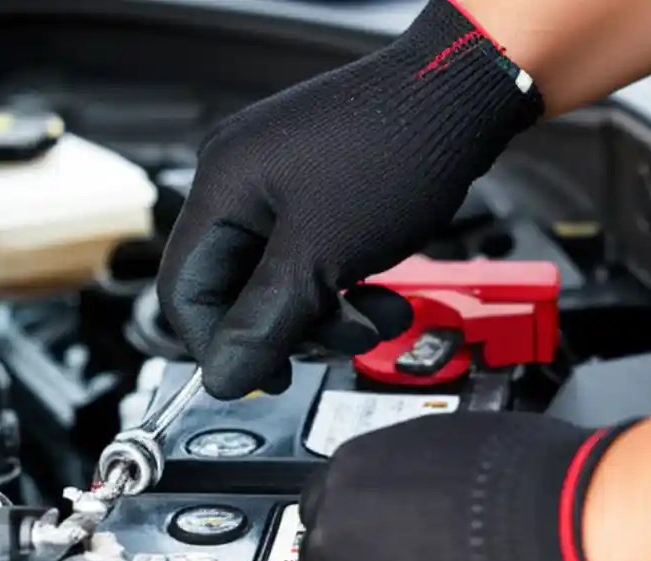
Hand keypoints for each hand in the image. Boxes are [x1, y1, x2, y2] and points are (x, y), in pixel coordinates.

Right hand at [157, 0, 543, 399]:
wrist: (465, 92)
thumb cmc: (394, 149)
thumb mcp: (320, 255)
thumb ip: (266, 322)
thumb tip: (225, 378)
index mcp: (222, 187)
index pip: (186, 290)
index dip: (220, 345)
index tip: (265, 378)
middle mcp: (242, 180)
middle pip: (238, 289)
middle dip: (292, 327)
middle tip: (339, 343)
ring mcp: (282, 181)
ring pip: (284, 279)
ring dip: (331, 313)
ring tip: (381, 318)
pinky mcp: (322, 187)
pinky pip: (316, 254)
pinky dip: (347, 284)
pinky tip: (387, 294)